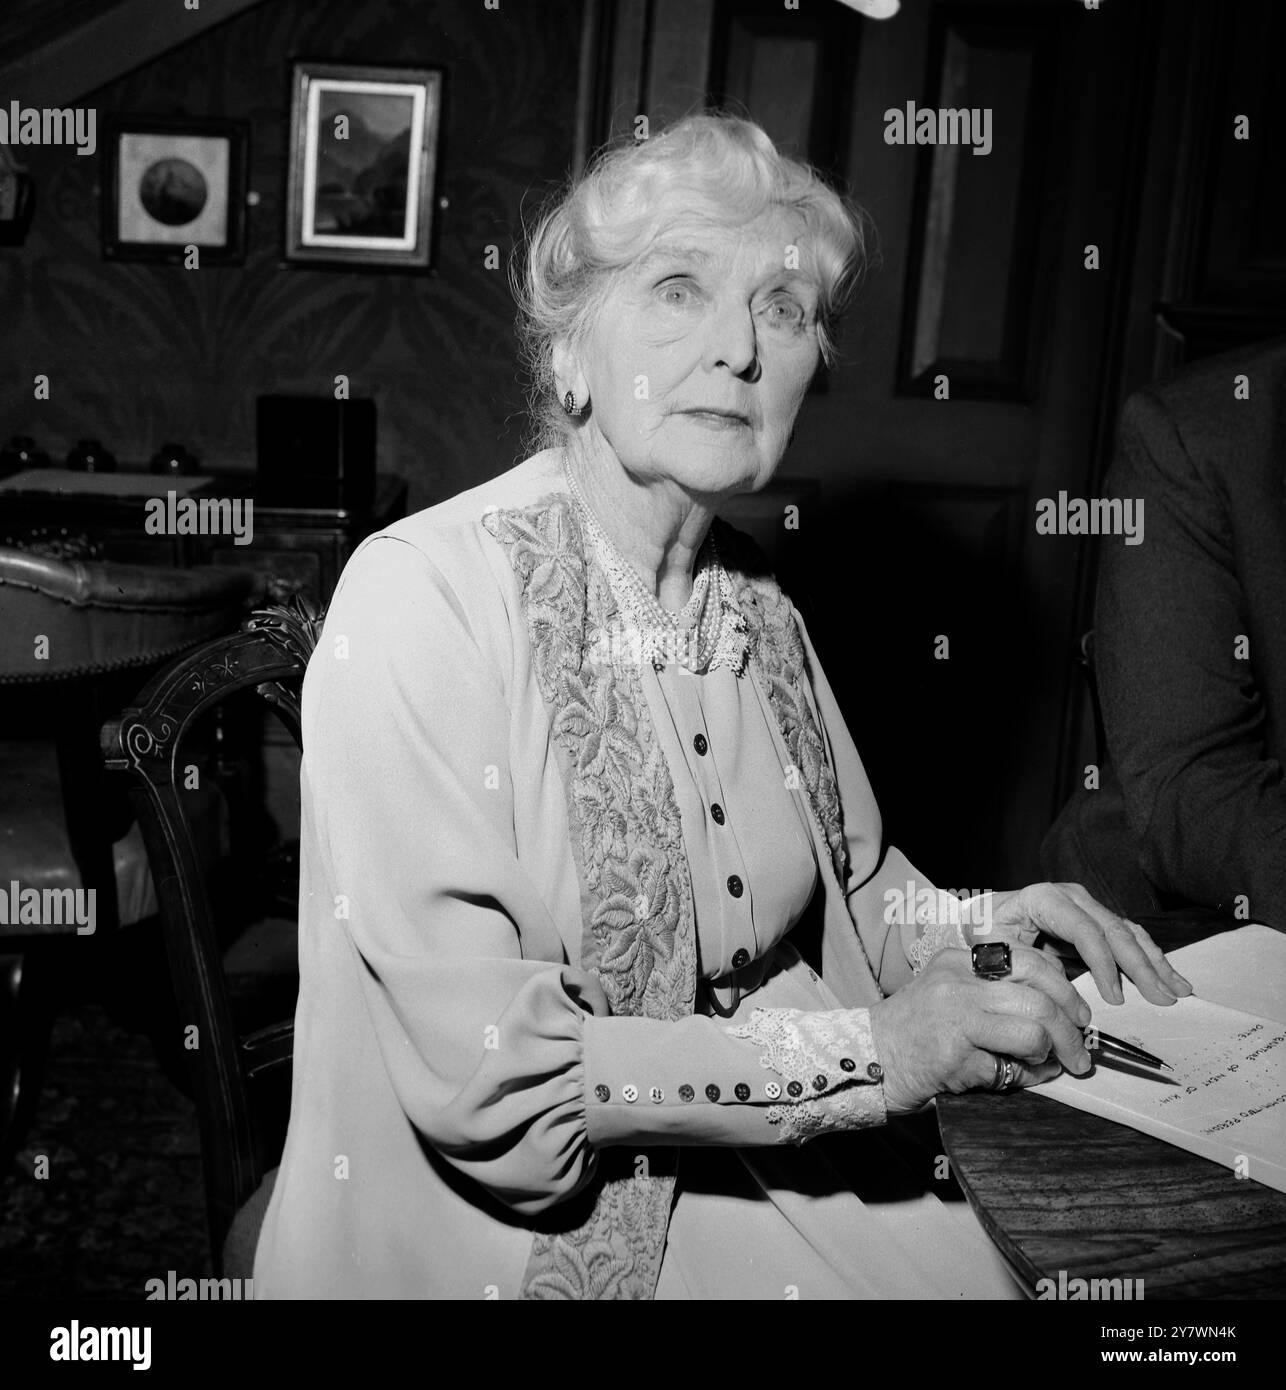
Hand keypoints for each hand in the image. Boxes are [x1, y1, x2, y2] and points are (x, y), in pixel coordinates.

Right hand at [869, 944, 1091, 1113]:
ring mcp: (955, 1017)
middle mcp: (958, 981)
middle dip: (1071, 1030)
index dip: (1064, 989)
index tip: (1076, 1012)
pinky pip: (1012, 1069)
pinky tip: (1015, 1077)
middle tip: (1081, 1051)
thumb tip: (1061, 1009)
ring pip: (1033, 1031)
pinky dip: (1025, 1078)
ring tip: (1050, 1065)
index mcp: (959, 959)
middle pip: (1039, 998)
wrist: (871, 1057)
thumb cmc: (918, 1028)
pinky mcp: (955, 1056)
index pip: (1030, 961)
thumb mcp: (952, 991)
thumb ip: (997, 991)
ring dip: (1051, 1055)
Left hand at [974, 882, 1192, 1006]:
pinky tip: (1171, 978)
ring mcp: (1087, 906)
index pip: (1085, 931)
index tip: (1116, 998)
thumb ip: (1029, 966)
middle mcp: (1071, 897)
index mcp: (1044, 899)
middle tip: (1164, 999)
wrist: (981, 919)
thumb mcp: (996, 950)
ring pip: (1129, 933)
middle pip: (1114, 931)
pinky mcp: (1097, 920)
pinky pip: (1129, 938)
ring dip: (1156, 963)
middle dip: (1142, 967)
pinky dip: (1151, 959)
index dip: (1104, 964)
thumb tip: (1066, 991)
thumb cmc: (986, 935)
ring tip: (1179, 990)